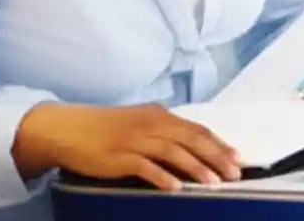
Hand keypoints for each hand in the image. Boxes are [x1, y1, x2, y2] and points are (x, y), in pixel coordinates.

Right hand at [13, 103, 241, 190]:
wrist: (66, 128)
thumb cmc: (105, 128)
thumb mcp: (139, 123)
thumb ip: (164, 133)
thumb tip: (191, 148)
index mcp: (159, 115)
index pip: (196, 129)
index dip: (218, 143)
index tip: (237, 156)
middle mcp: (151, 124)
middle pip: (191, 139)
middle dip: (216, 156)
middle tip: (234, 171)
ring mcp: (135, 140)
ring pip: (173, 152)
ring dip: (196, 167)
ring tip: (213, 182)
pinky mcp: (118, 156)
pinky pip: (145, 167)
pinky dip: (162, 176)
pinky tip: (176, 187)